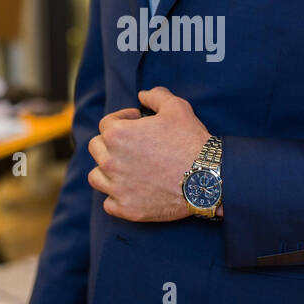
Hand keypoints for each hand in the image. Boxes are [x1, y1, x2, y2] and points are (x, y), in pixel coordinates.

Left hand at [87, 86, 209, 221]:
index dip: (123, 119)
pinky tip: (130, 191)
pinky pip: (108, 203)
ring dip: (107, 170)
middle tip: (131, 145)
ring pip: (96, 176)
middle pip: (96, 148)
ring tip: (125, 168)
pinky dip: (116, 197)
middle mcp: (110, 162)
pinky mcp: (127, 209)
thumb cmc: (191, 141)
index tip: (136, 123)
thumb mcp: (177, 108)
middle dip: (111, 143)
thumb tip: (142, 95)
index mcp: (118, 135)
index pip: (106, 124)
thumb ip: (155, 96)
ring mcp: (117, 188)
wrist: (207, 178)